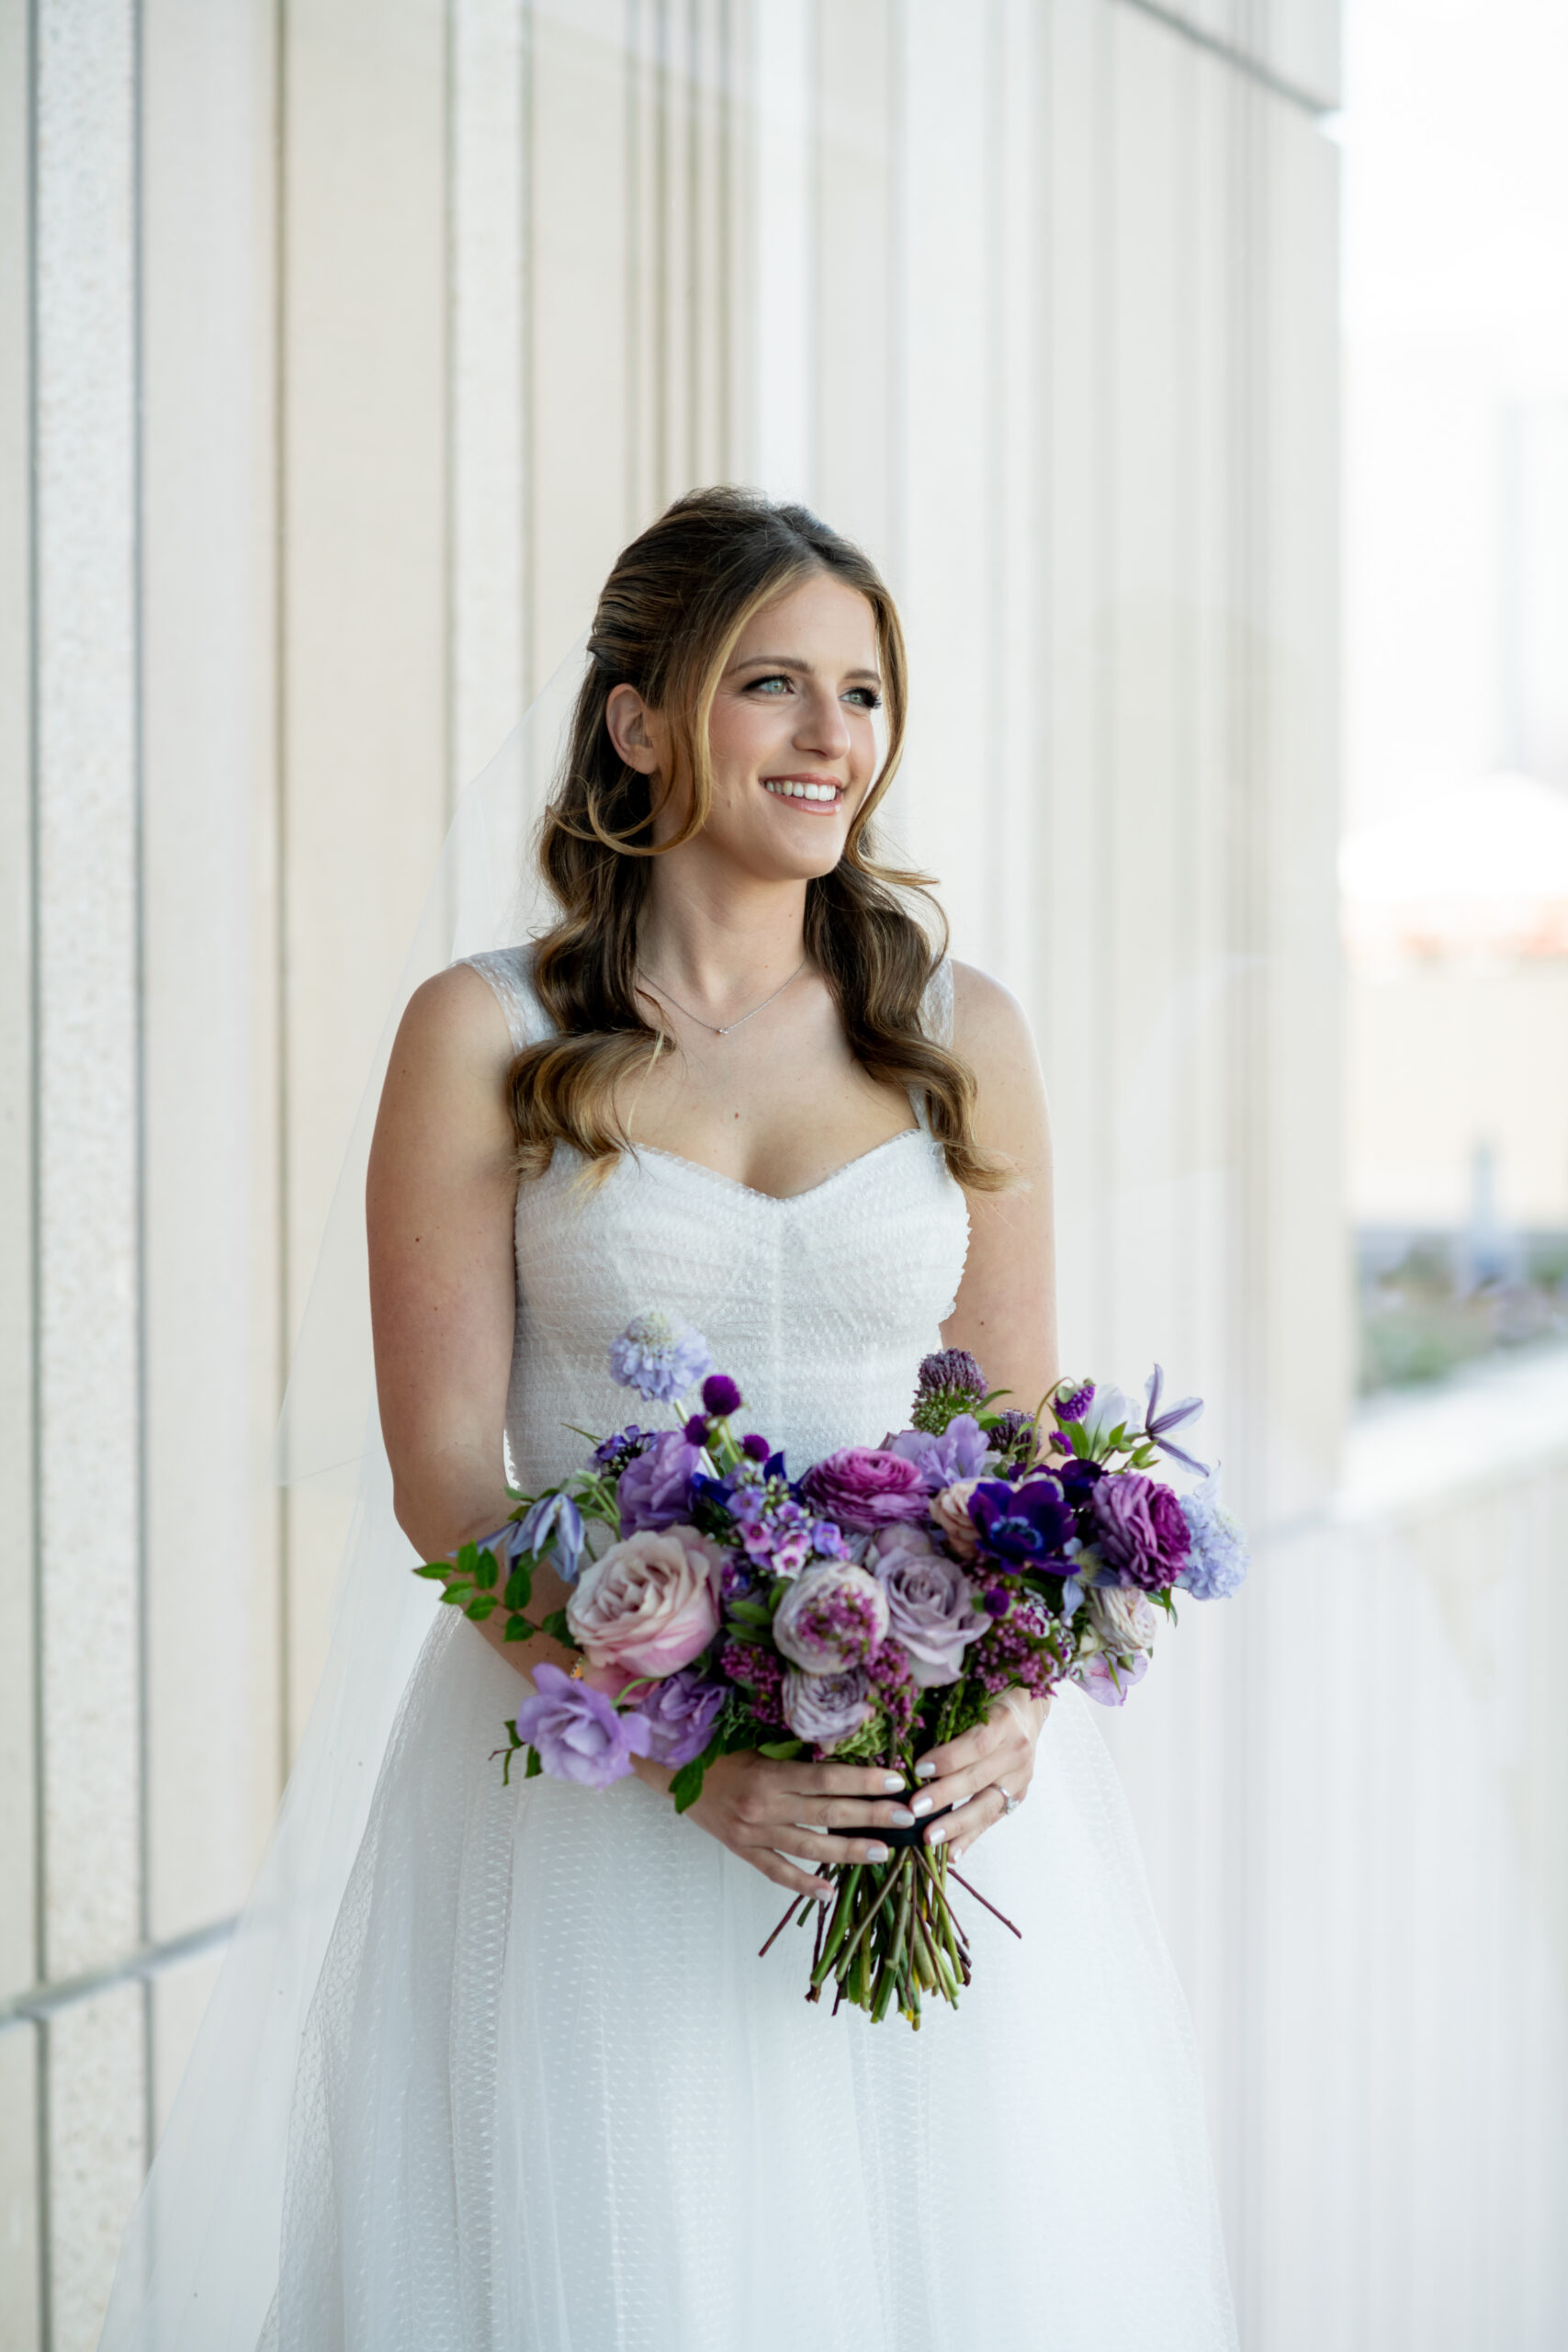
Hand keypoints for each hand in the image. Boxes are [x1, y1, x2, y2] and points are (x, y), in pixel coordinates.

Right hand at [675, 1752, 922, 1901]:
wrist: (671, 1770)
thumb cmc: (718, 1748)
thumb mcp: (758, 1741)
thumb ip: (796, 1750)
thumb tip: (844, 1746)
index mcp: (769, 1774)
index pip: (826, 1778)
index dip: (863, 1782)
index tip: (895, 1783)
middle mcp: (763, 1806)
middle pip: (827, 1813)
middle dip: (870, 1816)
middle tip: (904, 1818)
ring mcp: (753, 1834)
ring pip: (809, 1848)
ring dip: (848, 1852)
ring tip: (881, 1854)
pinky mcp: (742, 1851)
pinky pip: (776, 1872)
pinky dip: (803, 1885)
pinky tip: (828, 1893)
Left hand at [911, 1688, 1049, 1862]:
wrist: (1029, 1709)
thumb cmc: (990, 1697)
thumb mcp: (974, 1694)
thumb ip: (948, 1711)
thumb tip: (905, 1731)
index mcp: (1005, 1720)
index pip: (976, 1743)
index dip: (948, 1758)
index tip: (918, 1770)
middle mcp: (1017, 1751)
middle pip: (978, 1778)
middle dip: (944, 1797)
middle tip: (914, 1809)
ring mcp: (1020, 1777)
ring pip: (987, 1805)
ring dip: (956, 1825)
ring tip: (929, 1839)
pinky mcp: (1019, 1796)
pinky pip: (992, 1819)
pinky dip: (970, 1837)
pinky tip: (950, 1853)